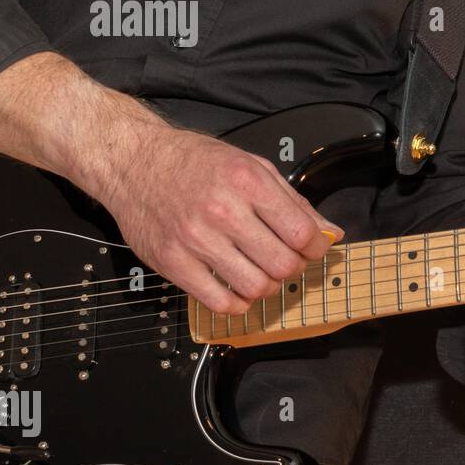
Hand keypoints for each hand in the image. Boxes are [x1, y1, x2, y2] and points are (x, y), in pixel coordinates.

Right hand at [98, 125, 340, 314]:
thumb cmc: (194, 162)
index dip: (316, 247)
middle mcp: (222, 211)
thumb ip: (294, 202)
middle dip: (293, 267)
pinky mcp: (172, 262)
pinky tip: (237, 288)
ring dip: (267, 287)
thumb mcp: (253, 166)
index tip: (312, 247)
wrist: (134, 162)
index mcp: (248, 183)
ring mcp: (195, 239)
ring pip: (255, 286)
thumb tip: (330, 232)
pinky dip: (238, 303)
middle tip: (285, 260)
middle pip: (282, 264)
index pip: (301, 233)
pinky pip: (219, 302)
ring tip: (261, 273)